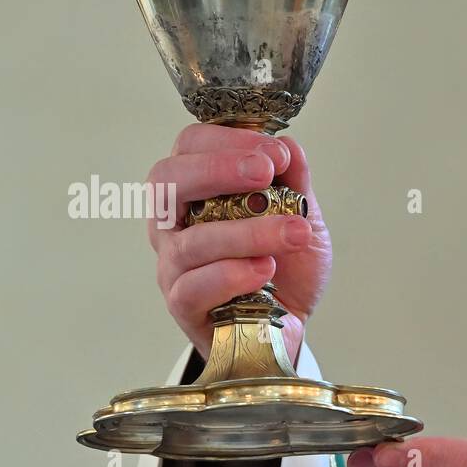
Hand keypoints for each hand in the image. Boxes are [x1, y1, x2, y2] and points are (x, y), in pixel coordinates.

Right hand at [146, 122, 332, 366]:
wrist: (290, 325)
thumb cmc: (285, 269)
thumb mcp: (300, 218)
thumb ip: (294, 183)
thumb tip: (288, 146)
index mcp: (196, 191)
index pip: (189, 147)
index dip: (227, 141)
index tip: (274, 153)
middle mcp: (174, 224)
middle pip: (167, 182)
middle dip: (217, 170)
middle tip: (264, 173)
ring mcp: (173, 266)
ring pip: (193, 241)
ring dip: (247, 232)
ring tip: (292, 233)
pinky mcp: (183, 306)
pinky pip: (194, 287)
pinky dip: (232, 275)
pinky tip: (265, 270)